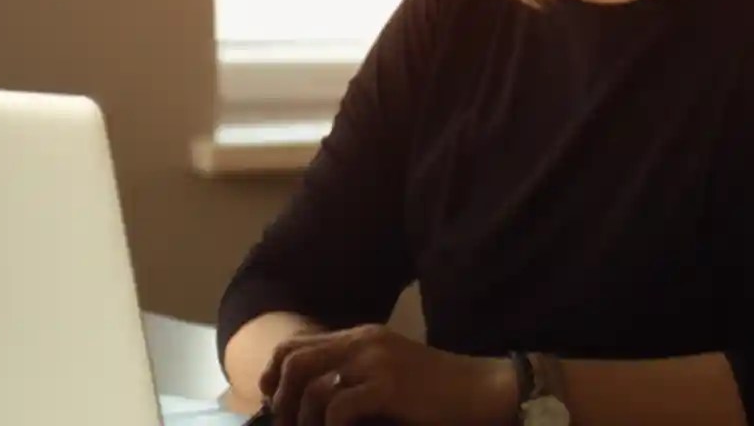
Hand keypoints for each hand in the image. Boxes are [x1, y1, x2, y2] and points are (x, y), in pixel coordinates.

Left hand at [259, 324, 516, 425]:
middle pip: (294, 361)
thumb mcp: (390, 372)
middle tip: (282, 423)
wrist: (483, 390)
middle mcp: (363, 342)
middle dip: (279, 397)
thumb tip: (314, 399)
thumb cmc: (439, 390)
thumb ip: (355, 374)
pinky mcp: (388, 387)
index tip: (269, 398)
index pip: (298, 343)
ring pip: (310, 387)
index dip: (274, 370)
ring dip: (301, 419)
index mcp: (361, 336)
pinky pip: (338, 409)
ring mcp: (375, 362)